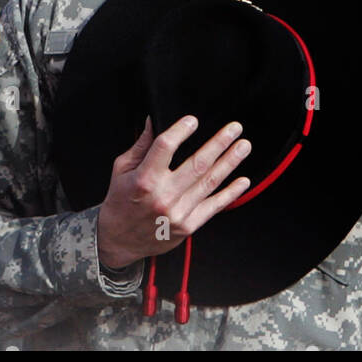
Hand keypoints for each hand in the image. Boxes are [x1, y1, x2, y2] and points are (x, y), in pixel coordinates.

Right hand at [96, 116, 251, 269]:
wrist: (118, 241)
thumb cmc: (120, 202)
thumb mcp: (121, 170)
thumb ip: (140, 146)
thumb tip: (153, 121)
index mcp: (144, 179)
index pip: (165, 148)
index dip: (180, 131)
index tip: (193, 120)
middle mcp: (162, 196)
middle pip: (197, 164)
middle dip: (219, 143)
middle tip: (234, 129)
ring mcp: (177, 212)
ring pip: (210, 182)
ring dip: (230, 162)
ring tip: (243, 146)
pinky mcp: (187, 226)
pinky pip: (213, 206)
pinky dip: (231, 193)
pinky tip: (243, 180)